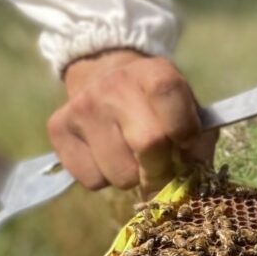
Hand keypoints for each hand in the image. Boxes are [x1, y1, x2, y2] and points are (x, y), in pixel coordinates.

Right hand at [49, 49, 214, 194]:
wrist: (104, 75)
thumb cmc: (154, 101)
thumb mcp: (184, 106)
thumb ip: (198, 140)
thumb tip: (190, 183)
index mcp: (153, 72)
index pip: (171, 101)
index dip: (185, 132)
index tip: (186, 142)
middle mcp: (114, 86)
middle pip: (149, 145)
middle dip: (162, 170)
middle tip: (163, 170)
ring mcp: (82, 107)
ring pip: (120, 175)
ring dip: (132, 178)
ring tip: (129, 155)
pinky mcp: (58, 129)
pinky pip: (92, 180)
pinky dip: (105, 179)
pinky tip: (105, 155)